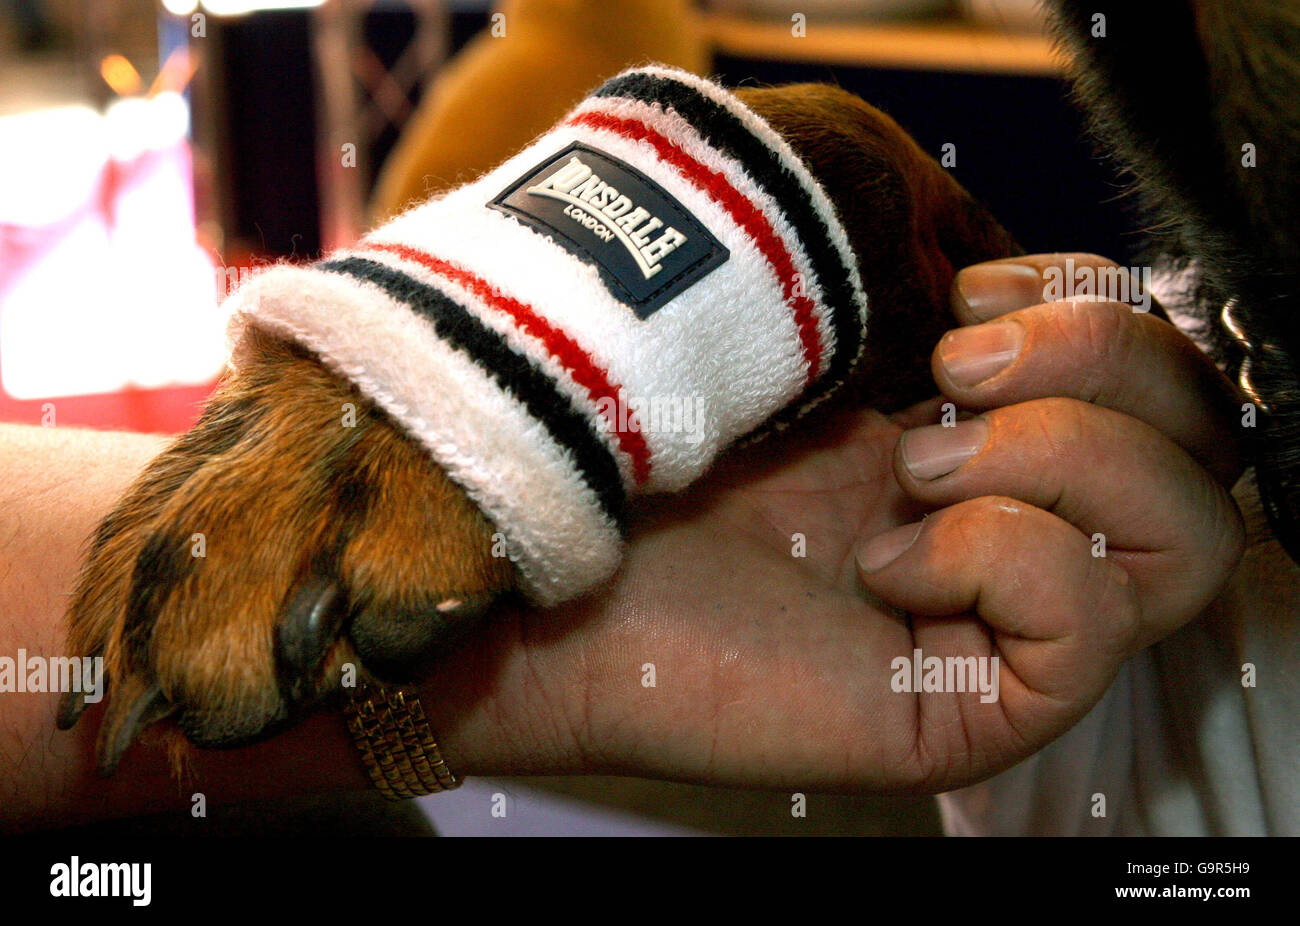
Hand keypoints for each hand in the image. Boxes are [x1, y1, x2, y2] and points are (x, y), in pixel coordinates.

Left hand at [445, 253, 1246, 791]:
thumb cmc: (666, 452)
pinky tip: (883, 564)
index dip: (1103, 306)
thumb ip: (941, 318)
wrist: (558, 559)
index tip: (971, 287)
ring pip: (1185, 539)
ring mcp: (1000, 625)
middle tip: (948, 369)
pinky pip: (1089, 627)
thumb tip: (1023, 287)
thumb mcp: (821, 348)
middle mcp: (1014, 530)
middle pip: (1203, 448)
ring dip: (1060, 458)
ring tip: (913, 467)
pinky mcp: (965, 709)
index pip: (1157, 375)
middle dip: (1103, 364)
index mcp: (987, 440)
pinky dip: (998, 558)